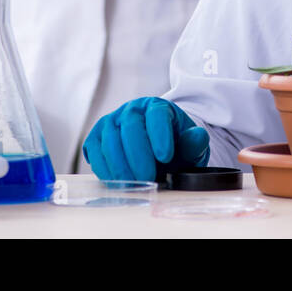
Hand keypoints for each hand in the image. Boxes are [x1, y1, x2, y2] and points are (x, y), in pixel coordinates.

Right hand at [82, 97, 209, 180]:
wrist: (157, 149)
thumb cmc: (173, 146)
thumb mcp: (190, 145)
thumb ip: (194, 142)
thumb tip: (197, 137)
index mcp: (156, 106)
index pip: (156, 115)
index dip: (160, 135)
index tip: (166, 157)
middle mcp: (131, 110)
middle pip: (130, 126)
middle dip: (138, 154)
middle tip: (148, 176)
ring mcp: (112, 121)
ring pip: (110, 139)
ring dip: (120, 164)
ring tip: (133, 184)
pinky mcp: (96, 136)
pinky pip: (94, 149)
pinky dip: (103, 167)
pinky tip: (116, 181)